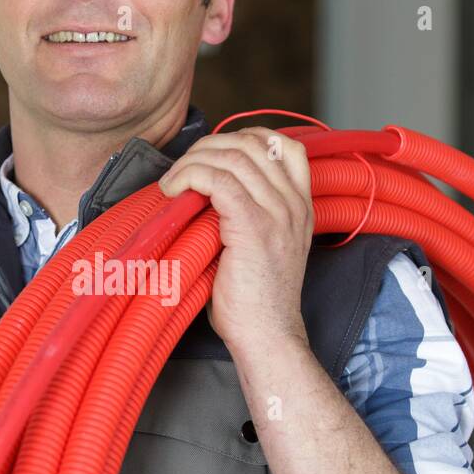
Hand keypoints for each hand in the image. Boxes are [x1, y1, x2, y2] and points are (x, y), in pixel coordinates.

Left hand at [157, 127, 313, 351]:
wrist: (267, 337)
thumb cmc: (255, 300)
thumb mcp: (263, 248)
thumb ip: (249, 213)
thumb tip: (205, 188)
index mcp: (301, 205)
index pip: (284, 145)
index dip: (245, 137)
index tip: (212, 155)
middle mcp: (294, 203)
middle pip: (251, 144)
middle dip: (209, 147)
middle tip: (182, 170)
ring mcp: (278, 213)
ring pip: (231, 157)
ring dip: (193, 162)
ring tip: (172, 183)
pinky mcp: (254, 226)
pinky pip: (218, 179)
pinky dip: (190, 176)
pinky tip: (174, 191)